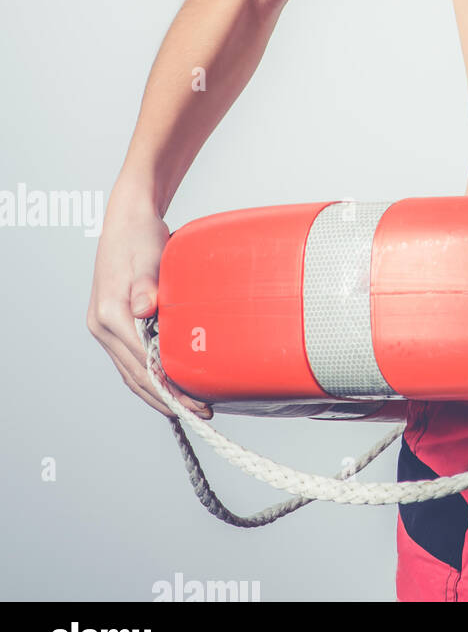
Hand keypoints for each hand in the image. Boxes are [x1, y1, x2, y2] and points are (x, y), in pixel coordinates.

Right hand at [87, 194, 212, 420]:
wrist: (128, 220)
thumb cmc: (140, 236)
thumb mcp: (148, 257)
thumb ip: (146, 285)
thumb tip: (144, 308)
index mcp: (110, 315)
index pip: (142, 364)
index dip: (168, 387)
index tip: (193, 401)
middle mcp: (103, 326)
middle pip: (136, 375)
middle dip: (167, 398)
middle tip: (199, 411)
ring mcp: (106, 327)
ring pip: (132, 372)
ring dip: (158, 392)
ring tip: (187, 406)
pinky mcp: (115, 323)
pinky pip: (132, 358)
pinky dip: (150, 376)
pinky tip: (169, 384)